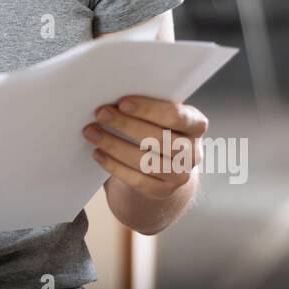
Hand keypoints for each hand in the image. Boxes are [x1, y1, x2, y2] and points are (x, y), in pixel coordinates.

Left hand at [82, 95, 207, 199]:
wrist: (164, 168)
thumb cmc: (157, 131)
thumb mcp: (161, 117)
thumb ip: (148, 108)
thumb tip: (113, 97)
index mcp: (196, 125)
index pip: (176, 115)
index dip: (149, 109)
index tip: (122, 102)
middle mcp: (193, 152)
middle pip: (158, 138)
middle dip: (125, 124)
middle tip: (101, 113)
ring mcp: (181, 175)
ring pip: (145, 160)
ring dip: (113, 145)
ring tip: (91, 132)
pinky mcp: (163, 191)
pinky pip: (136, 179)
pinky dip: (113, 165)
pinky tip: (98, 153)